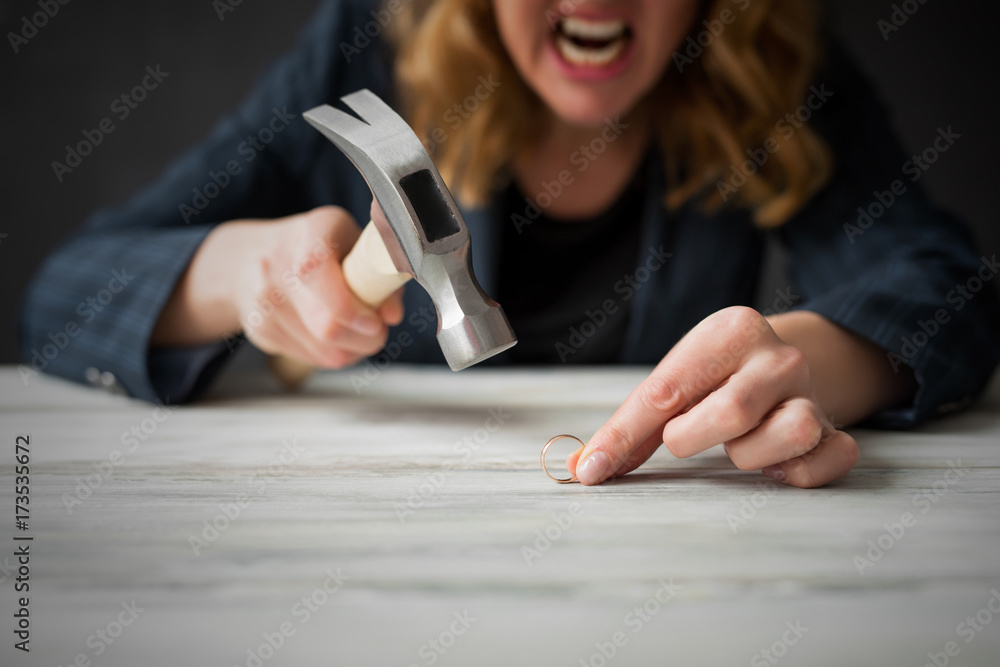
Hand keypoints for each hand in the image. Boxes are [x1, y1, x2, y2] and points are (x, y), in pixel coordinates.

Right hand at [235, 205, 403, 367]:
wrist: (248, 257)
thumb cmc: (314, 246)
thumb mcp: (353, 242)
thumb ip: (380, 274)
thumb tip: (392, 316)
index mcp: (310, 234)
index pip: (320, 274)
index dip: (353, 308)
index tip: (375, 321)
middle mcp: (277, 266)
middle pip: (327, 327)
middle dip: (366, 339)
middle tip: (378, 330)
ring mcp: (264, 303)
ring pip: (325, 352)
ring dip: (353, 351)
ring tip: (358, 332)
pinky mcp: (261, 332)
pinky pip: (313, 359)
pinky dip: (333, 354)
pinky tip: (334, 336)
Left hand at [567, 306, 859, 487]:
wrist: (776, 363)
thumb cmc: (712, 378)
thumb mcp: (671, 385)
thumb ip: (629, 427)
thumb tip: (585, 468)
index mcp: (731, 330)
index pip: (667, 390)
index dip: (624, 436)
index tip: (593, 470)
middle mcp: (779, 355)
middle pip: (733, 412)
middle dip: (694, 438)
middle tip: (688, 436)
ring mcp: (814, 391)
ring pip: (792, 433)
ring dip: (751, 455)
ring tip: (738, 445)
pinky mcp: (836, 428)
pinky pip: (829, 460)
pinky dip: (800, 473)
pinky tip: (776, 466)